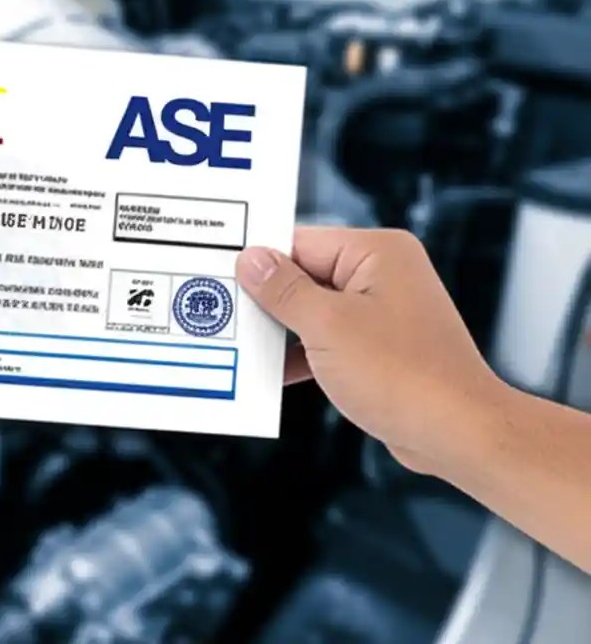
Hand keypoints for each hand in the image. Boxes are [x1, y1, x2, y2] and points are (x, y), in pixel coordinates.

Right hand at [235, 227, 506, 472]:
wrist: (457, 434)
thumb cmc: (405, 377)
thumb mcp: (327, 327)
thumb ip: (283, 291)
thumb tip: (252, 261)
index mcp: (377, 253)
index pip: (299, 242)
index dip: (259, 263)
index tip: (220, 278)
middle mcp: (383, 274)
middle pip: (303, 275)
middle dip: (267, 301)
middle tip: (223, 315)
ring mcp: (383, 312)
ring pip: (313, 311)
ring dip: (281, 332)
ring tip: (242, 347)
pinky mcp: (379, 347)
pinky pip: (328, 340)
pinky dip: (302, 355)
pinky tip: (272, 374)